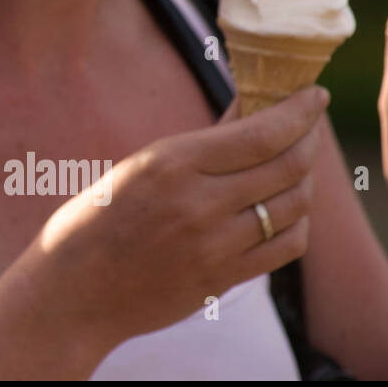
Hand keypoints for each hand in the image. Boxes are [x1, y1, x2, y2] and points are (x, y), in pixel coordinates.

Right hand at [14, 85, 328, 351]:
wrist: (73, 291)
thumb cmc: (97, 220)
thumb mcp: (139, 168)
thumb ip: (199, 145)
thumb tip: (248, 109)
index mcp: (171, 164)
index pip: (262, 133)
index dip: (299, 111)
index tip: (314, 95)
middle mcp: (199, 203)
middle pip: (288, 166)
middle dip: (309, 138)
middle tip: (310, 125)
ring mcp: (215, 246)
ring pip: (294, 206)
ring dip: (305, 180)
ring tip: (297, 167)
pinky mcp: (223, 280)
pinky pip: (285, 247)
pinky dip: (297, 224)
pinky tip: (288, 212)